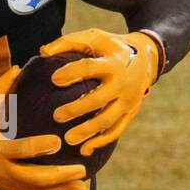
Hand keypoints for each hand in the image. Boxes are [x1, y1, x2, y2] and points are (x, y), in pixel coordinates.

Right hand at [0, 66, 88, 189]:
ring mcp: (10, 184)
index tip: (56, 141)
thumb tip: (18, 65)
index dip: (37, 147)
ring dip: (62, 189)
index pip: (19, 149)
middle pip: (33, 177)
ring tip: (83, 184)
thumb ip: (2, 88)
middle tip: (80, 168)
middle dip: (58, 175)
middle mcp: (3, 170)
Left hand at [39, 28, 160, 155]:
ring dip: (88, 131)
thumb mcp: (94, 37)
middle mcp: (123, 83)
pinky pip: (116, 131)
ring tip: (68, 139)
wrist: (147, 58)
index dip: (72, 73)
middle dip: (77, 109)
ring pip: (108, 120)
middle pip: (99, 99)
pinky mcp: (131, 113)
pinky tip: (84, 151)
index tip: (54, 79)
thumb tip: (42, 52)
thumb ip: (68, 43)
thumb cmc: (110, 48)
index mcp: (112, 62)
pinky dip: (101, 142)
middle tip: (56, 116)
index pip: (90, 68)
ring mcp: (128, 100)